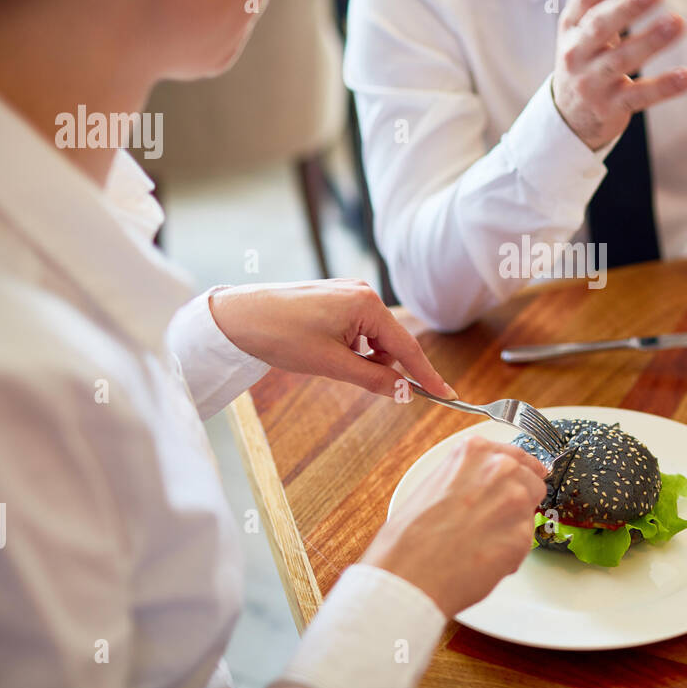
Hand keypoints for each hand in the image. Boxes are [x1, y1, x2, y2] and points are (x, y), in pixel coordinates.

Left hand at [207, 279, 453, 398]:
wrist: (238, 317)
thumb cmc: (281, 336)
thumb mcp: (332, 365)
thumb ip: (375, 378)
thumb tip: (406, 391)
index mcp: (367, 304)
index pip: (407, 346)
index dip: (427, 374)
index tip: (447, 395)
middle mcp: (363, 292)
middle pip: (391, 341)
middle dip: (382, 365)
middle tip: (356, 380)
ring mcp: (349, 292)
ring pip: (373, 337)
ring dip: (363, 357)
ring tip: (329, 362)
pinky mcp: (335, 297)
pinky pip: (358, 328)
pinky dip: (352, 347)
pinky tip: (327, 351)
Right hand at [361, 437, 548, 616]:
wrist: (407, 578)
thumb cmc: (407, 539)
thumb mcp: (432, 485)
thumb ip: (465, 478)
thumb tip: (483, 487)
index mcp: (474, 451)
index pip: (515, 456)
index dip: (517, 474)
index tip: (520, 481)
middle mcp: (500, 469)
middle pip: (530, 482)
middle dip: (516, 501)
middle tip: (490, 522)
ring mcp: (515, 502)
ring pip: (529, 513)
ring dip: (512, 527)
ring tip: (479, 543)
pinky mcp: (522, 537)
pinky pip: (524, 543)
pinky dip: (509, 553)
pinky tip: (482, 560)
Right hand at [551, 0, 686, 149]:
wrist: (569, 116)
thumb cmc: (583, 54)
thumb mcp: (581, 18)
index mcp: (571, 23)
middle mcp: (576, 51)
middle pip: (600, 26)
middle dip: (626, 7)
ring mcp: (591, 82)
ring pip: (620, 61)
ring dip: (650, 42)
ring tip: (678, 23)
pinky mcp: (610, 108)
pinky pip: (639, 97)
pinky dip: (663, 88)